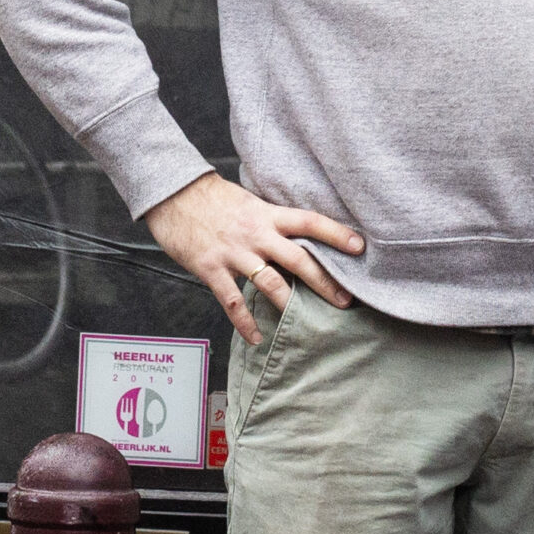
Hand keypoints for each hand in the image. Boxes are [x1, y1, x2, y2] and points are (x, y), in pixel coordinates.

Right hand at [144, 171, 365, 344]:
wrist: (173, 194)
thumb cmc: (213, 198)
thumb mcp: (249, 202)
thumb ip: (272, 220)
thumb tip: (299, 233)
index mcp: (267, 214)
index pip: (309, 222)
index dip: (336, 234)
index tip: (360, 247)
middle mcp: (256, 234)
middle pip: (298, 258)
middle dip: (324, 281)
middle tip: (346, 300)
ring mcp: (234, 253)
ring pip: (270, 282)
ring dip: (291, 305)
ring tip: (309, 324)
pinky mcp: (211, 269)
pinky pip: (233, 302)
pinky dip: (246, 323)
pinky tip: (258, 339)